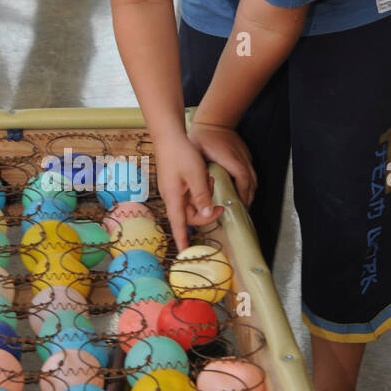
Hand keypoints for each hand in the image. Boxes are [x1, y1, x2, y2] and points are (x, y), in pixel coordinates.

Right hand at [155, 132, 223, 253]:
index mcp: (174, 198)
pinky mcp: (176, 184)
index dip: (182, 241)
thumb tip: (208, 215)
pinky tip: (205, 176)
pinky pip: (191, 194)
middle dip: (206, 212)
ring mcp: (174, 190)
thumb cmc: (181, 154)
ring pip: (192, 204)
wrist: (169, 136)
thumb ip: (202, 197)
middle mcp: (172, 197)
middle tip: (220, 206)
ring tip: (209, 180)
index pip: (178, 225)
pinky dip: (201, 190)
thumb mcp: (196, 176)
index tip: (186, 254)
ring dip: (205, 198)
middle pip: (190, 216)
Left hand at [187, 121, 257, 209]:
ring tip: (241, 202)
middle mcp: (242, 158)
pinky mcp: (245, 154)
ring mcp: (245, 156)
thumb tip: (197, 188)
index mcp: (231, 160)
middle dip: (248, 198)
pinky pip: (250, 171)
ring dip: (249, 191)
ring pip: (253, 178)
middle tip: (241, 210)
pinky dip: (248, 182)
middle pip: (252, 183)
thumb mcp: (197, 155)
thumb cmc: (203, 136)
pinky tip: (241, 188)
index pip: (243, 181)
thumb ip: (199, 172)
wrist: (214, 118)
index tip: (240, 207)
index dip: (243, 196)